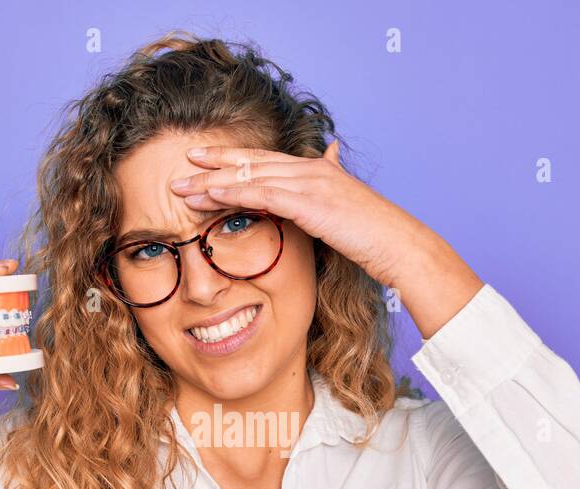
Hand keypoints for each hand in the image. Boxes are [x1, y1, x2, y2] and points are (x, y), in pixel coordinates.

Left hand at [169, 141, 419, 287]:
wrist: (398, 244)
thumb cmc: (375, 233)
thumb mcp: (348, 202)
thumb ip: (333, 179)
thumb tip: (332, 153)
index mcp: (316, 169)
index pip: (266, 160)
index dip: (234, 158)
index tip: (206, 159)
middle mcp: (310, 169)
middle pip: (252, 162)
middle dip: (215, 163)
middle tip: (183, 163)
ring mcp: (309, 183)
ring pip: (250, 176)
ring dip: (213, 181)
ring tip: (182, 186)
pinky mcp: (308, 202)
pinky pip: (262, 194)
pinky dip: (234, 192)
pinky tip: (211, 193)